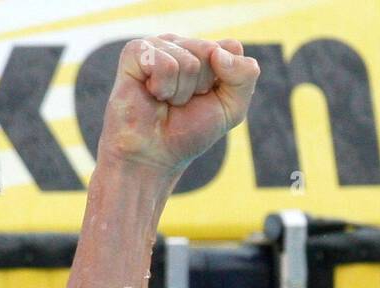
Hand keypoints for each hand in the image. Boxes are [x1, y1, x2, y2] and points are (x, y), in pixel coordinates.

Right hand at [99, 34, 259, 173]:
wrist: (155, 153)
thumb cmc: (192, 130)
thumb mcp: (232, 107)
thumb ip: (244, 76)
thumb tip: (217, 52)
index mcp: (207, 52)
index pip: (232, 50)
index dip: (227, 82)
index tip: (209, 98)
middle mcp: (183, 44)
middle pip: (211, 52)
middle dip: (203, 86)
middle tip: (184, 101)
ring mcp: (158, 44)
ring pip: (189, 61)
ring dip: (181, 92)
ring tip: (167, 100)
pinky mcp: (135, 51)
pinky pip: (164, 64)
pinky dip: (163, 88)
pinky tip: (152, 94)